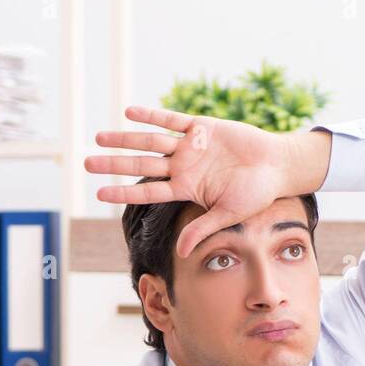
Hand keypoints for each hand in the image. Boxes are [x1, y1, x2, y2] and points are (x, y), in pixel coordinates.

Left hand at [84, 106, 294, 259]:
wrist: (277, 166)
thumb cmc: (257, 193)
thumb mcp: (228, 214)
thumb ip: (202, 229)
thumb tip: (181, 253)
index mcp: (187, 189)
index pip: (149, 191)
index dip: (124, 192)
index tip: (99, 194)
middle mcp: (184, 167)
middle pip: (142, 165)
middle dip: (114, 164)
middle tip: (87, 163)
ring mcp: (191, 146)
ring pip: (151, 141)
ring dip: (125, 139)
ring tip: (99, 137)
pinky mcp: (202, 127)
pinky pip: (172, 120)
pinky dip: (152, 116)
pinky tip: (129, 113)